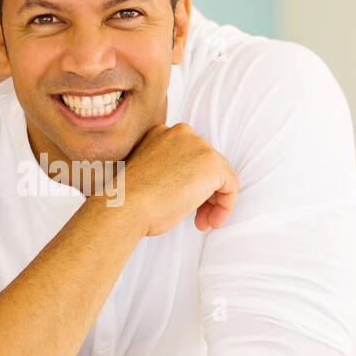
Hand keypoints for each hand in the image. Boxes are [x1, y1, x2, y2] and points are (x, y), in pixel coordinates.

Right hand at [120, 123, 238, 235]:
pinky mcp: (212, 163)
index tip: (184, 204)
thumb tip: (187, 186)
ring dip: (213, 202)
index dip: (190, 184)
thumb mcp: (147, 175)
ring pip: (219, 175)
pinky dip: (225, 205)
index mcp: (160, 133)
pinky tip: (210, 221)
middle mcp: (181, 133)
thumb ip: (168, 171)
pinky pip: (230, 185)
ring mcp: (198, 146)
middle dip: (204, 194)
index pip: (189, 157)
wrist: (124, 206)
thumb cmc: (129, 200)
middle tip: (197, 218)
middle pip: (205, 165)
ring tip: (202, 222)